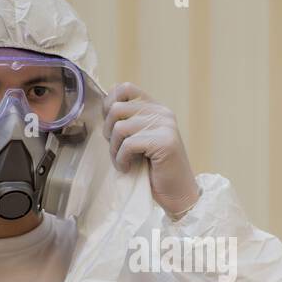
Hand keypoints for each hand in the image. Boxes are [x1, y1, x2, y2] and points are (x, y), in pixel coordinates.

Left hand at [101, 82, 200, 217]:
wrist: (177, 193)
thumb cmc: (155, 170)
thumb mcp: (139, 139)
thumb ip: (128, 122)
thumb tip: (104, 107)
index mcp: (156, 108)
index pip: (125, 88)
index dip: (109, 105)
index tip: (110, 128)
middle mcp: (162, 113)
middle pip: (117, 109)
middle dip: (109, 133)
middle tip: (116, 150)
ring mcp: (165, 126)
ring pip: (120, 128)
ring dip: (114, 149)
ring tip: (122, 161)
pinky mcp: (164, 142)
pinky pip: (129, 144)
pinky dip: (122, 159)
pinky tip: (127, 168)